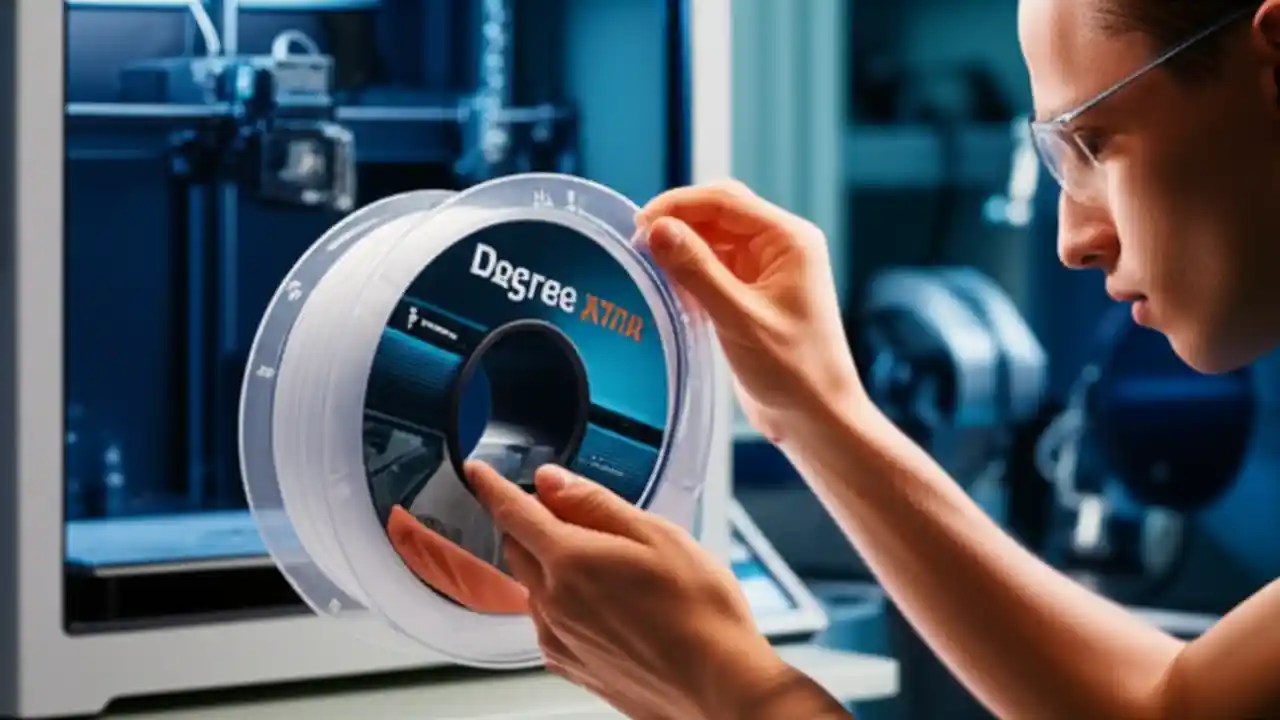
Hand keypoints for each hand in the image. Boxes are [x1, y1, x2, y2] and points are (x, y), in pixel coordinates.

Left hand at [464, 460, 797, 719]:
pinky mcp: (571, 666)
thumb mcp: (657, 536)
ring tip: (604, 566)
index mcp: (571, 561)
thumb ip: (595, 504)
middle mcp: (553, 602)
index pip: (512, 512)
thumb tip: (550, 481)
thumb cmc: (700, 612)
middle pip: (517, 548)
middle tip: (569, 514)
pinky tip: (605, 606)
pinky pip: (548, 622)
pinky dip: (560, 602)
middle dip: (529, 524)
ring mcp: (558, 638)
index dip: (491, 486)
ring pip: (532, 586)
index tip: (478, 471)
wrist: (719, 687)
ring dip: (548, 566)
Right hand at [637, 180, 865, 442]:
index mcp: (790, 240)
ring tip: (650, 264)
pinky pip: (715, 267)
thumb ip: (696, 270)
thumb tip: (658, 230)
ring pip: (714, 240)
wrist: (816, 416)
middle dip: (679, 222)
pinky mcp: (753, 294)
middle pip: (719, 214)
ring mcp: (767, 270)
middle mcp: (781, 248)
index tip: (641, 222)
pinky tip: (671, 286)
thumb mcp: (738, 318)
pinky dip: (691, 271)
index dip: (679, 205)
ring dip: (683, 248)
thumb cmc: (795, 370)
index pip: (726, 201)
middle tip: (640, 241)